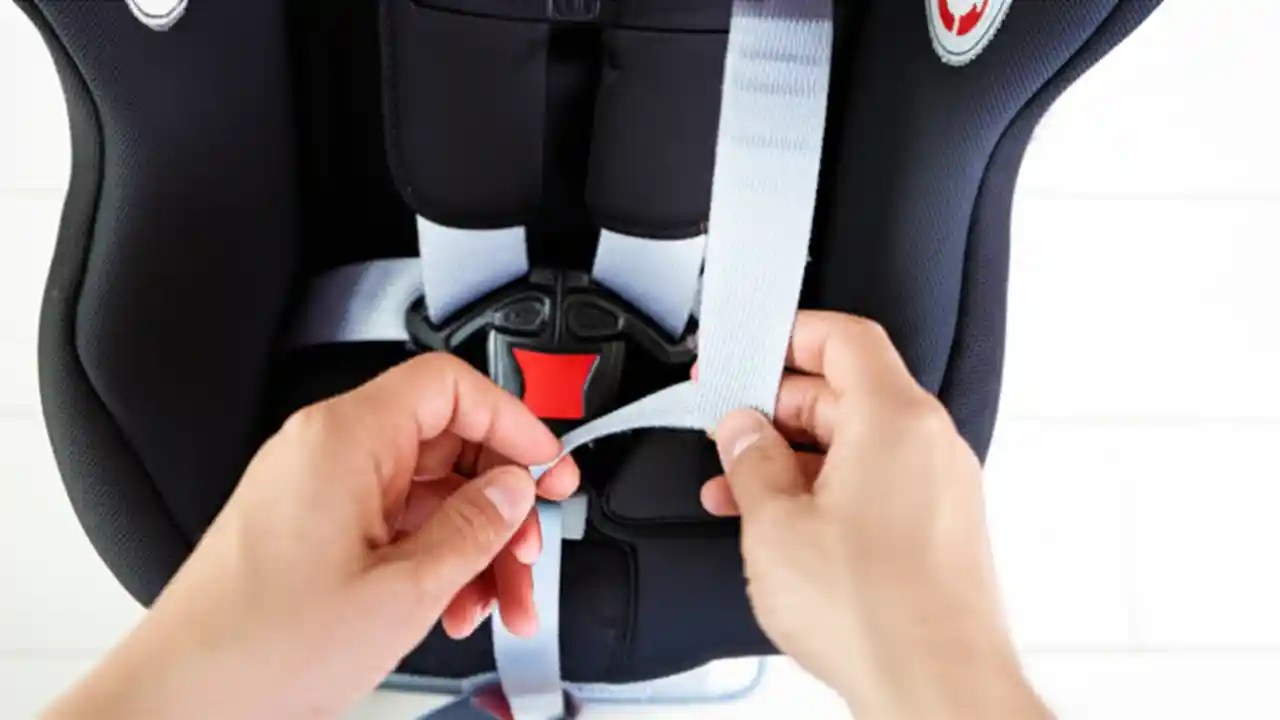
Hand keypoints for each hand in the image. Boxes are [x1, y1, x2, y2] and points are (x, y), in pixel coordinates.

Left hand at [45, 353, 577, 719]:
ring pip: (427, 494)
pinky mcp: (313, 528)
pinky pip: (395, 524)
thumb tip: (515, 488)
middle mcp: (328, 451)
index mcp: (345, 438)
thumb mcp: (404, 589)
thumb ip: (475, 527)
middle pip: (446, 445)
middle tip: (530, 550)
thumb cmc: (261, 648)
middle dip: (500, 504)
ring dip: (474, 546)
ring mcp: (319, 491)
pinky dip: (434, 561)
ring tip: (497, 603)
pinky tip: (454, 607)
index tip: (547, 467)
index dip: (512, 421)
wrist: (182, 702)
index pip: (450, 385)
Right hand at [702, 311, 1049, 719]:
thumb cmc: (875, 614)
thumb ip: (751, 462)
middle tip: (728, 430)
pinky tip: (782, 525)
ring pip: (858, 444)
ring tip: (739, 491)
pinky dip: (827, 490)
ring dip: (794, 458)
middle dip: (778, 408)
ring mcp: (940, 488)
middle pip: (847, 392)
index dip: (790, 335)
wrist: (937, 690)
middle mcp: (929, 444)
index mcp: (895, 420)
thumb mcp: (777, 525)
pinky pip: (877, 483)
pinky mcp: (939, 529)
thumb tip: (742, 430)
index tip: (748, 352)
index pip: (846, 338)